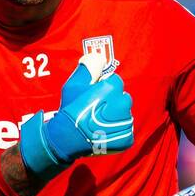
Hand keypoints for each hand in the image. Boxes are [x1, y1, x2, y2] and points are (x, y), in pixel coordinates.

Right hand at [19, 53, 133, 178]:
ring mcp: (127, 122)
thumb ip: (89, 66)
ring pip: (124, 115)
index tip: (93, 97)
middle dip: (112, 103)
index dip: (103, 89)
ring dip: (115, 118)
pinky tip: (103, 133)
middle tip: (95, 110)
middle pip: (122, 99)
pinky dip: (117, 134)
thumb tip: (100, 57)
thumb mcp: (75, 83)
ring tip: (98, 123)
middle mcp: (124, 103)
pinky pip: (126, 132)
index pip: (115, 82)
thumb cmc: (70, 109)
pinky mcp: (127, 138)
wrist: (67, 138)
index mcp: (114, 87)